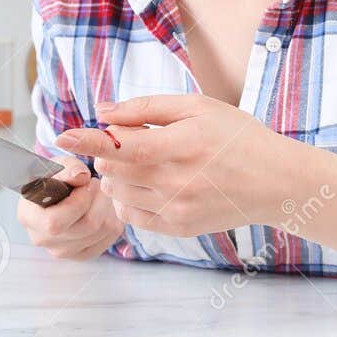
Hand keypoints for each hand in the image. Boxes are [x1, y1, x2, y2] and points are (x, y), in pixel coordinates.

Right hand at [17, 156, 123, 259]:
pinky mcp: (82, 255)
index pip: (56, 221)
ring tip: (99, 194)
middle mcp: (43, 239)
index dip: (79, 200)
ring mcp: (62, 251)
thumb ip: (68, 169)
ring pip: (102, 230)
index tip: (85, 182)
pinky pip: (109, 237)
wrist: (55, 195)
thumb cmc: (53, 180)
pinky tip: (102, 208)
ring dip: (107, 207)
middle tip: (96, 185)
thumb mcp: (58, 166)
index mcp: (29, 217)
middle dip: (98, 199)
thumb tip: (80, 177)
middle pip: (87, 226)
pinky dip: (112, 218)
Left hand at [54, 95, 289, 237]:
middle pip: (112, 170)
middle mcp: (176, 182)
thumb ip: (147, 107)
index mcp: (181, 146)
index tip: (62, 135)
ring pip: (117, 194)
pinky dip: (130, 199)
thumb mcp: (197, 107)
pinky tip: (153, 185)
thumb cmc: (237, 137)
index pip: (121, 146)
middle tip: (134, 141)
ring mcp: (176, 209)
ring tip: (148, 164)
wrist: (275, 182)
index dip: (87, 140)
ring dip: (119, 176)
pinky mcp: (177, 228)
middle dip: (110, 152)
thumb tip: (103, 112)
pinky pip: (131, 215)